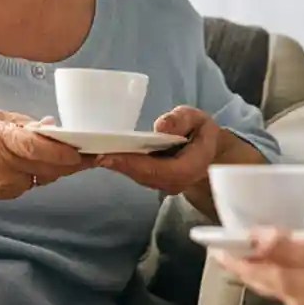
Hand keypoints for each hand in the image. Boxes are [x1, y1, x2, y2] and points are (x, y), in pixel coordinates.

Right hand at [0, 109, 92, 204]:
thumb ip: (21, 122)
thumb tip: (50, 125)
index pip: (35, 146)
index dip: (61, 150)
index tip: (81, 150)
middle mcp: (4, 162)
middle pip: (49, 165)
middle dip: (74, 161)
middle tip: (96, 153)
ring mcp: (8, 182)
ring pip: (47, 175)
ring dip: (64, 166)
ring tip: (82, 155)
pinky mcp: (11, 193)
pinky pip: (37, 181)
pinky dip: (47, 171)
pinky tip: (52, 162)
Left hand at [97, 106, 217, 194]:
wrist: (210, 154)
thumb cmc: (201, 132)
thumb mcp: (197, 118)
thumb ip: (182, 120)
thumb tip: (162, 127)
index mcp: (193, 167)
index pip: (161, 170)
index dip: (134, 164)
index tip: (110, 156)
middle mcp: (178, 182)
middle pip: (146, 176)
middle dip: (119, 166)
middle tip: (93, 154)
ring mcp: (166, 185)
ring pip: (140, 178)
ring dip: (117, 167)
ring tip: (92, 154)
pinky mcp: (156, 182)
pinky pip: (139, 175)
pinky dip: (121, 166)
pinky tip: (104, 155)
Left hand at [212, 230, 303, 304]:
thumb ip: (284, 244)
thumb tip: (252, 235)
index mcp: (287, 280)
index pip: (249, 267)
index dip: (231, 255)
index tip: (214, 245)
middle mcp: (293, 297)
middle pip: (261, 278)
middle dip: (245, 264)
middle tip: (232, 251)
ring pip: (279, 286)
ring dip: (266, 271)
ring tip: (261, 258)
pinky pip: (299, 291)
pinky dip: (290, 277)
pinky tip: (300, 272)